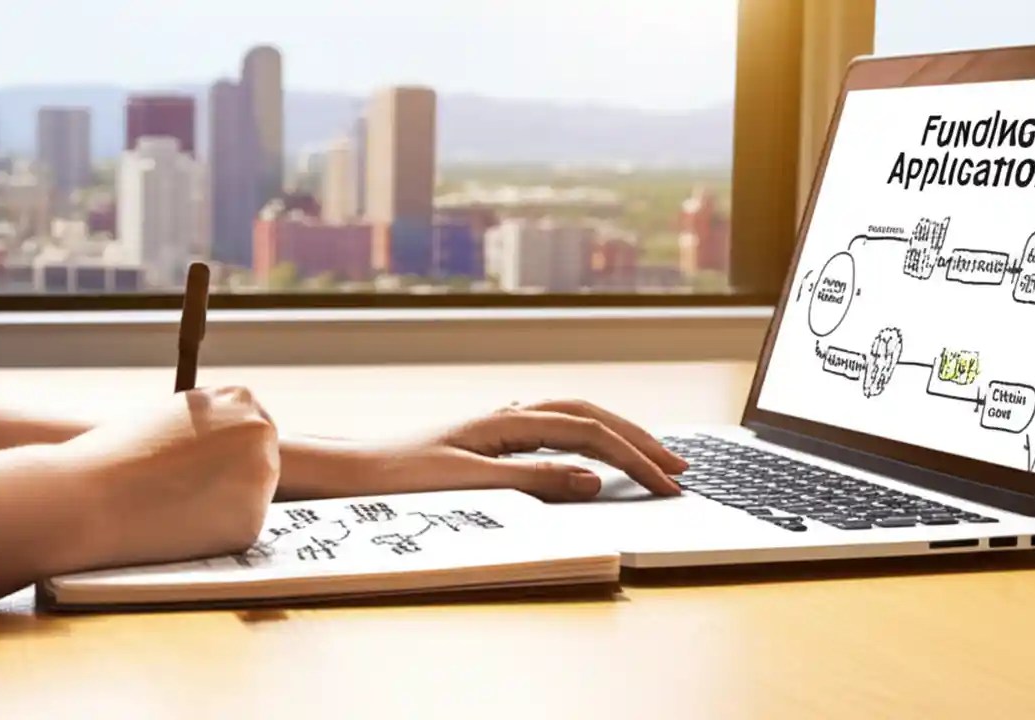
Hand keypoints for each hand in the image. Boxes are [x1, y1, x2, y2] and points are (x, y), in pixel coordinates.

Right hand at [53, 386, 278, 571]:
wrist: (87, 495)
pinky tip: (177, 528)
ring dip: (221, 508)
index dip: (224, 453)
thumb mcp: (170, 418)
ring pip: (250, 500)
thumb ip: (206, 429)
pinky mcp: (251, 523)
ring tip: (172, 505)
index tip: (201, 466)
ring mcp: (261, 478)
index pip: (251, 430)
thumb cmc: (115, 456)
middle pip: (259, 463)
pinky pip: (238, 533)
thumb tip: (223, 452)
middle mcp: (261, 433)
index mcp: (240, 399)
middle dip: (231, 479)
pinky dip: (213, 537)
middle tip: (186, 492)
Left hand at [356, 399, 686, 501]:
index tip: (669, 484)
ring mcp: (500, 423)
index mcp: (509, 421)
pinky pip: (554, 427)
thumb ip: (536, 479)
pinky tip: (591, 447)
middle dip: (639, 438)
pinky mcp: (491, 438)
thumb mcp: (472, 481)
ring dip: (616, 433)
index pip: (591, 434)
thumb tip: (594, 478)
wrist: (354, 470)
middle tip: (681, 465)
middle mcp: (509, 415)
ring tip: (650, 454)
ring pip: (574, 417)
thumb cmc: (402, 475)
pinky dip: (586, 435)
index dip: (635, 458)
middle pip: (592, 415)